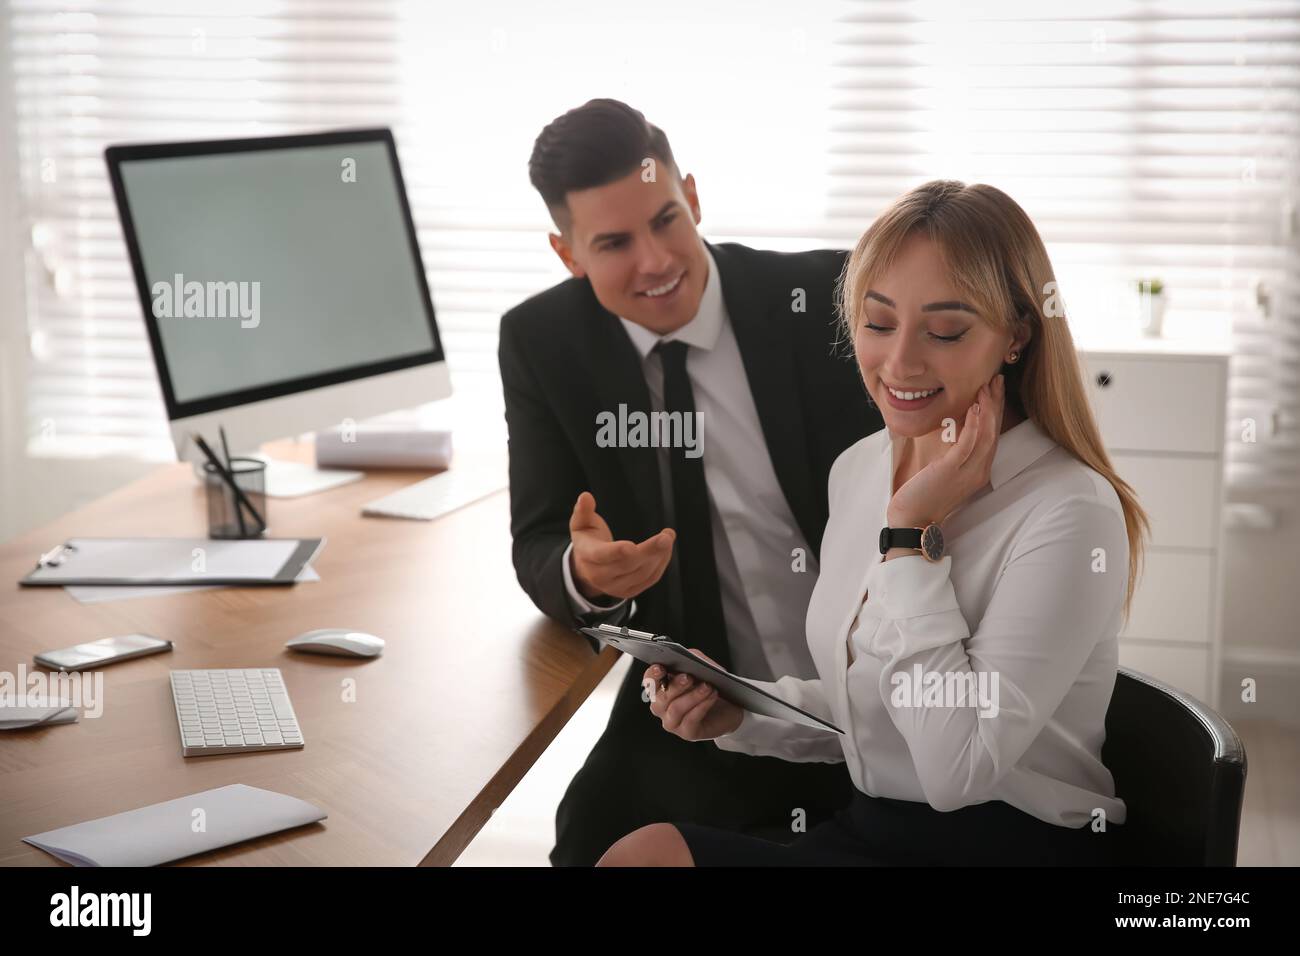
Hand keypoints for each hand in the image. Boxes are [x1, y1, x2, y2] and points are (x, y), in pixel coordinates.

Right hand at [569, 492, 674, 600]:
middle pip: (627, 565)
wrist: (587, 569)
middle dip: (649, 550)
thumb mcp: (581, 524)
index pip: (601, 555)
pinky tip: (665, 549)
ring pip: (641, 573)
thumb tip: (585, 496)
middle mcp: (600, 576)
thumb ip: (583, 510)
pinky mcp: (629, 591)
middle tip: (666, 536)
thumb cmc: (588, 540)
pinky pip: (650, 579)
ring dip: (659, 555)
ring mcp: (615, 587)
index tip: (632, 546)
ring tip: (668, 537)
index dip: (616, 552)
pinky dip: (661, 563)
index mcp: (588, 556)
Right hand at [642, 650, 743, 740]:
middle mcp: (662, 707)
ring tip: (707, 686)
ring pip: (675, 709)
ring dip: (692, 696)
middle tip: (689, 677)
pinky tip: (712, 697)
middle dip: (675, 686)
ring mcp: (673, 722)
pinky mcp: (687, 733)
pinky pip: (690, 720)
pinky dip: (702, 706)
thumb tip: (687, 655)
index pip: (649, 681)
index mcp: (661, 688)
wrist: (731, 707)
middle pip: (660, 698)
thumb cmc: (712, 685)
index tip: (661, 667)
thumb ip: (693, 658)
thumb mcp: (703, 667)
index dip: (652, 675)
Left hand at [887, 373, 1005, 528]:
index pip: (992, 434)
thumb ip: (954, 453)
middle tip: (997, 378)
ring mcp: (968, 471)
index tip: (995, 388)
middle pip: (994, 431)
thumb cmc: (924, 494)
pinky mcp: (953, 470)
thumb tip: (955, 431)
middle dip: (996, 403)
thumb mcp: (943, 470)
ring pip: (987, 434)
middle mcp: (979, 470)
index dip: (995, 410)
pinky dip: (974, 424)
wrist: (912, 518)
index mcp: (978, 469)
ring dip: (988, 408)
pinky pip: (969, 443)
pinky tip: (975, 407)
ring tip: (988, 386)